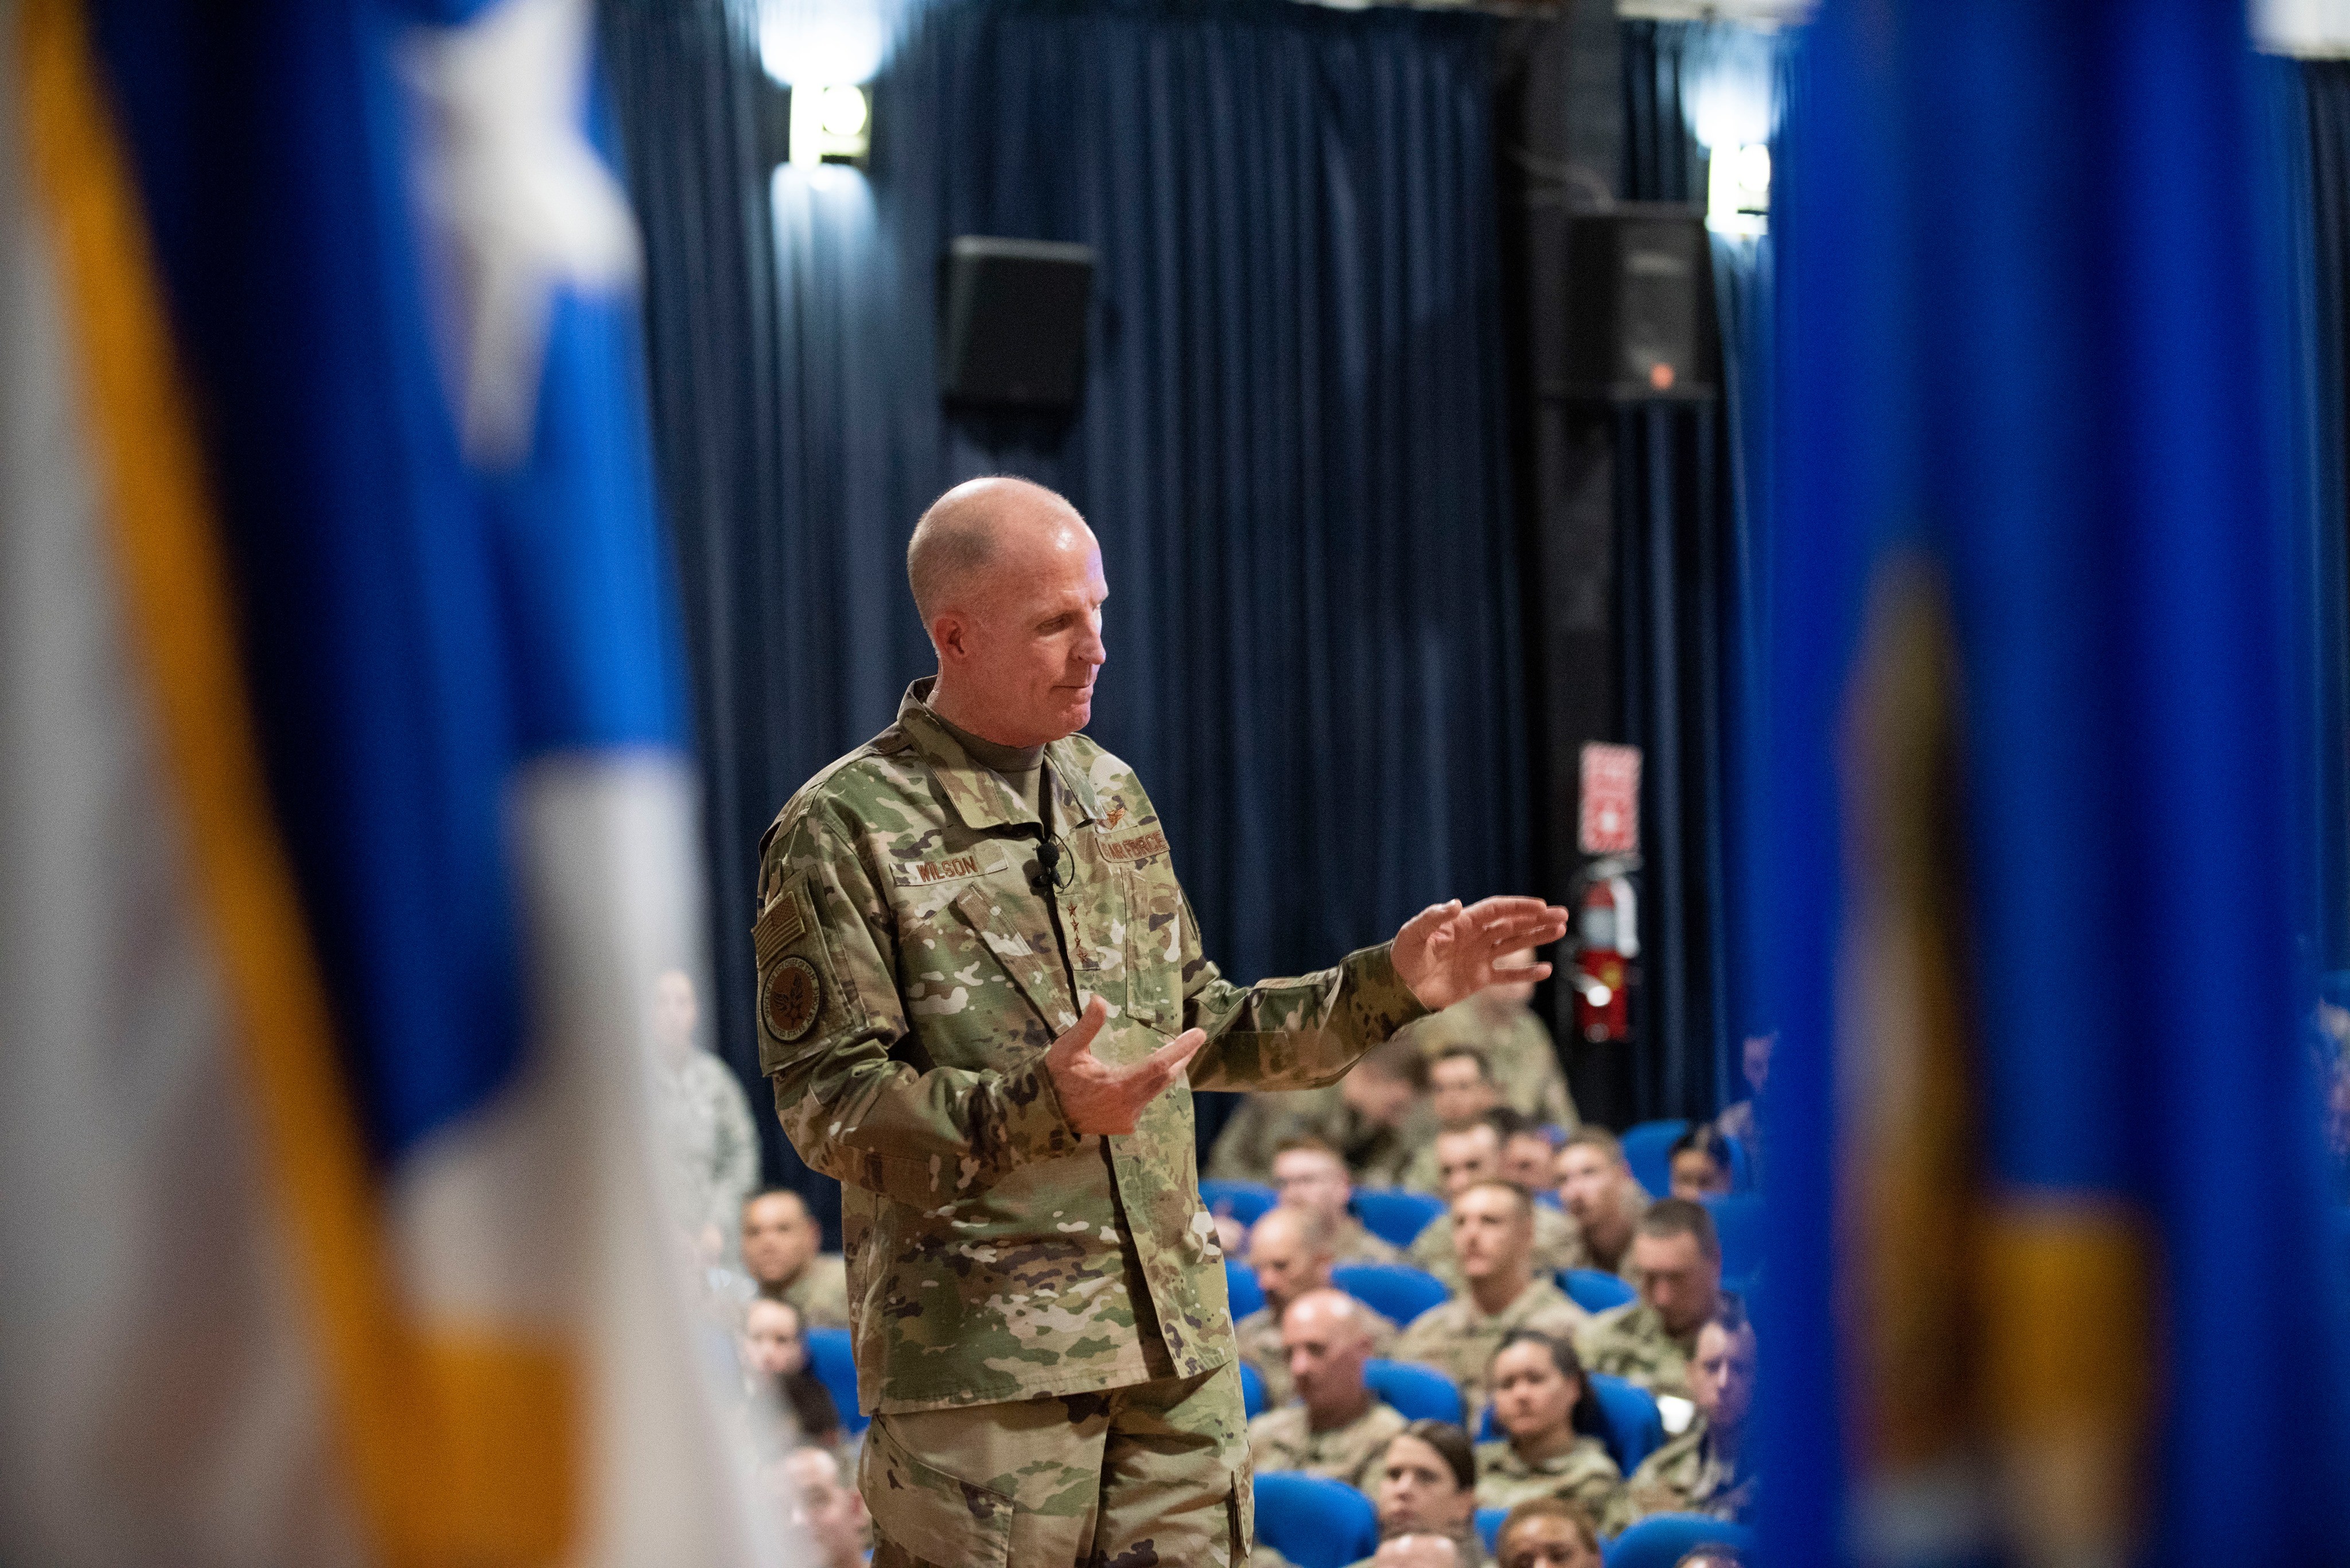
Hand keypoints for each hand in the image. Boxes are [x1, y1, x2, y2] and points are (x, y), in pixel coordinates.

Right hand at [1043, 995, 1205, 1135]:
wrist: (1045, 1115)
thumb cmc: (1056, 1079)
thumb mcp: (1067, 1049)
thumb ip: (1087, 1026)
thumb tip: (1099, 1000)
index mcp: (1118, 1085)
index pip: (1159, 1065)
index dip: (1181, 1049)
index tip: (1199, 1034)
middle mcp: (1129, 1105)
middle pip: (1165, 1078)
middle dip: (1181, 1058)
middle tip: (1194, 1040)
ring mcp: (1128, 1118)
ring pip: (1156, 1091)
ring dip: (1167, 1072)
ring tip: (1177, 1055)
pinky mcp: (1125, 1125)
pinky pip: (1145, 1102)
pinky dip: (1150, 1087)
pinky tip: (1150, 1077)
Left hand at [1391, 895, 1571, 1010]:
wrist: (1397, 988)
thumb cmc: (1402, 956)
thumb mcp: (1413, 934)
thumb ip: (1433, 918)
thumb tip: (1455, 903)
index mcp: (1462, 923)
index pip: (1497, 910)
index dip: (1519, 907)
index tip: (1541, 907)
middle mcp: (1474, 938)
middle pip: (1512, 924)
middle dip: (1536, 919)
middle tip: (1562, 915)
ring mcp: (1478, 958)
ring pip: (1514, 945)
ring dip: (1537, 938)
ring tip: (1560, 931)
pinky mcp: (1478, 979)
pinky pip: (1507, 975)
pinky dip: (1525, 973)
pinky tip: (1545, 970)